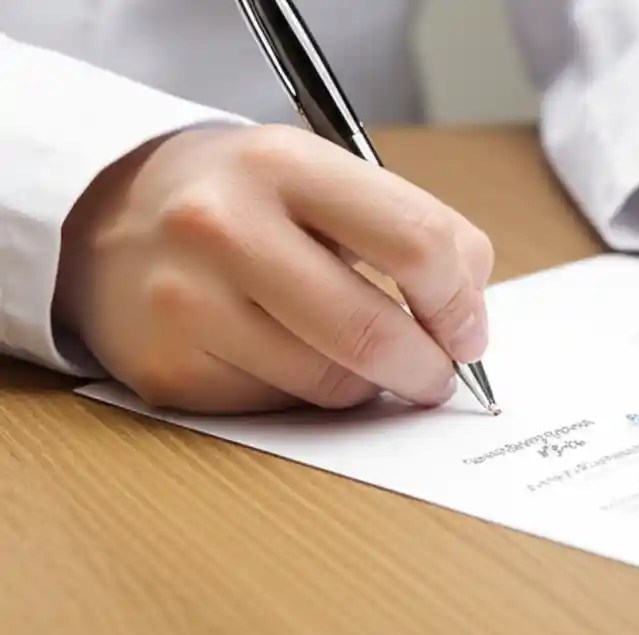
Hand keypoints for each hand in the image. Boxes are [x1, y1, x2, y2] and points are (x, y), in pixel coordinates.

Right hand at [55, 125, 492, 413]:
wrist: (110, 221)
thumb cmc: (245, 203)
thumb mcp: (323, 178)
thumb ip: (409, 229)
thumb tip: (468, 317)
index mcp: (283, 164)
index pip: (415, 242)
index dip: (460, 302)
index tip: (469, 330)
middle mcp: (225, 226)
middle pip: (374, 330)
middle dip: (429, 367)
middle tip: (438, 375)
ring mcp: (188, 301)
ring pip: (331, 382)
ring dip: (371, 386)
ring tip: (367, 363)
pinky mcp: (168, 368)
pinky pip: (280, 406)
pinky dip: (308, 396)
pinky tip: (293, 361)